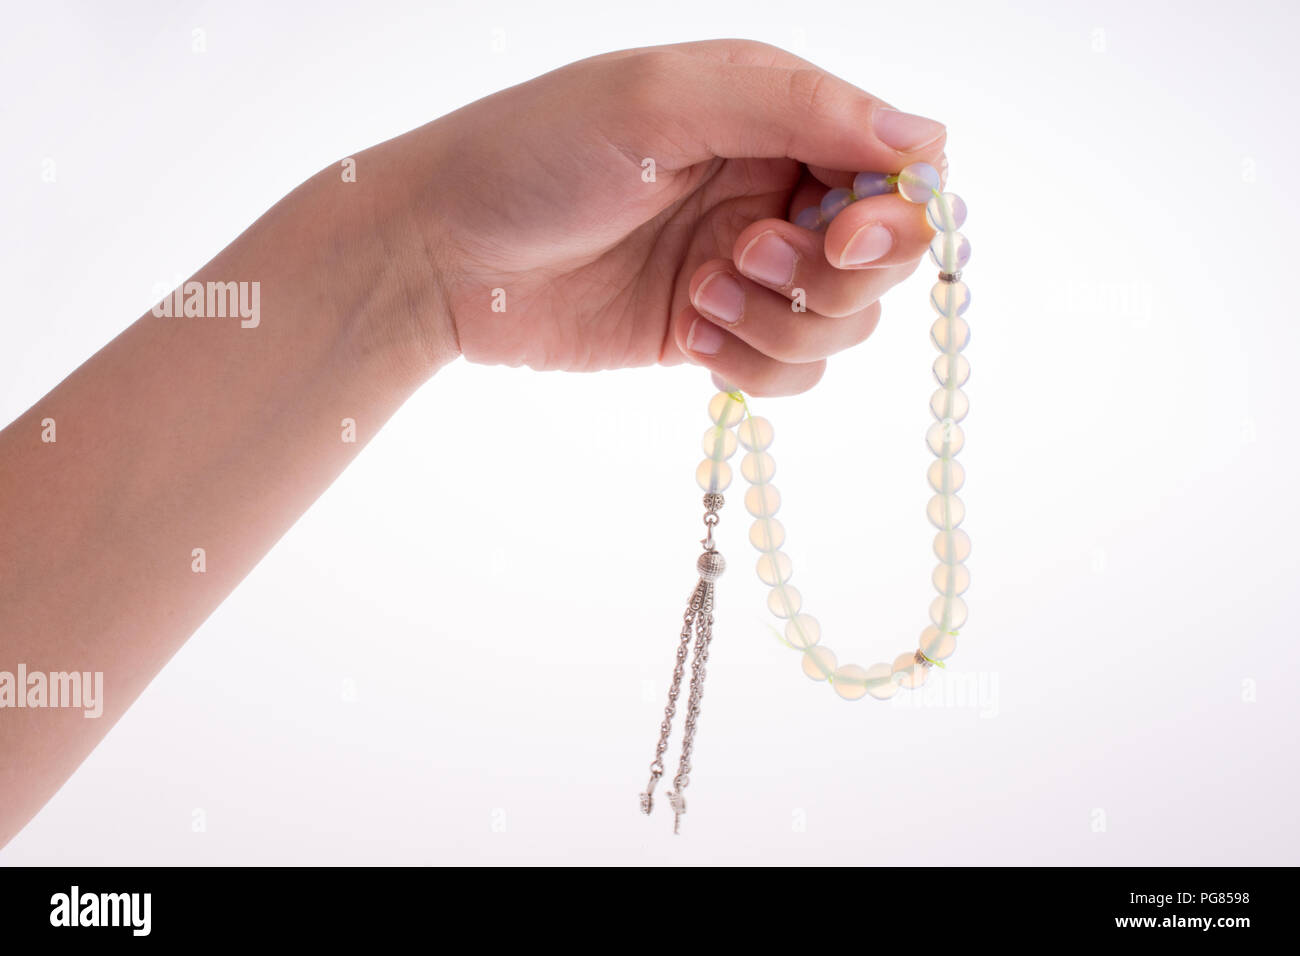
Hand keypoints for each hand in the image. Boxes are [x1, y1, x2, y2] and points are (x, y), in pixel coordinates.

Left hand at [379, 39, 946, 394]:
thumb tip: (925, 139)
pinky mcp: (710, 336)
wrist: (440, 253)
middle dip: (833, 274)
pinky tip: (686, 335)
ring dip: (782, 322)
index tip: (843, 233)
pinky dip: (751, 366)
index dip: (895, 210)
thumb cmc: (534, 154)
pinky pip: (788, 373)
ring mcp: (743, 271)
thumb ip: (794, 106)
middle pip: (885, 256)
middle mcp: (768, 192)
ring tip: (700, 294)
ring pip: (841, 325)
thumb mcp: (661, 101)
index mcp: (772, 116)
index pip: (897, 166)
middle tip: (746, 256)